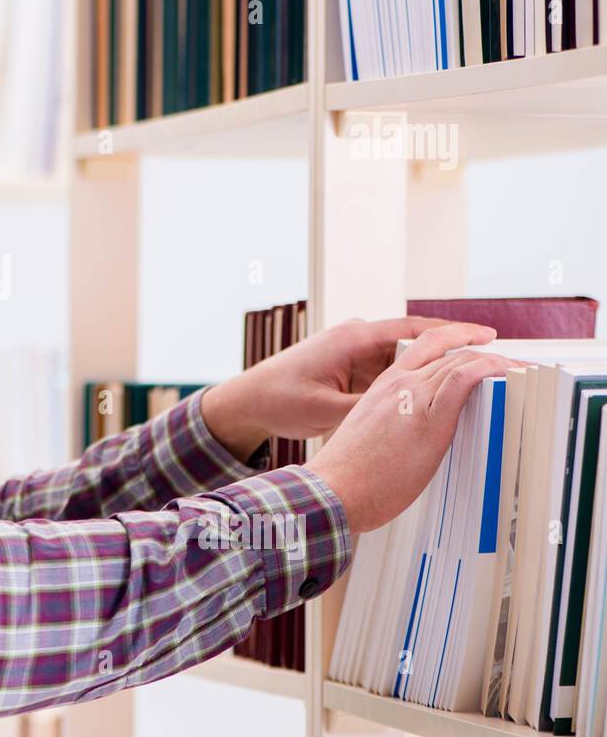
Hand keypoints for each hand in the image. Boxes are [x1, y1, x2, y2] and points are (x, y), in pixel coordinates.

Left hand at [200, 315, 497, 461]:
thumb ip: (371, 405)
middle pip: (414, 343)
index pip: (415, 328)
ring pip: (402, 361)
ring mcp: (353, 351)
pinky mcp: (348, 366)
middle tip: (488, 367)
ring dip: (426, 373)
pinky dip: (404, 384)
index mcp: (353, 338)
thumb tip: (413, 408)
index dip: (454, 332)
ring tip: (463, 389)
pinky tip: (425, 402)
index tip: (488, 335)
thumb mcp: (329, 408)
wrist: (247, 400)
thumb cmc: (281, 399)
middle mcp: (356, 338)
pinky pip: (385, 371)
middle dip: (449, 355)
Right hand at [308, 326, 527, 532]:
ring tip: (519, 371)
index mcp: (382, 386)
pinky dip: (488, 369)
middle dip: (484, 354)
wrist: (333, 490)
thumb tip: (419, 437)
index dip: (455, 342)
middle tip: (511, 366)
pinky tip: (504, 372)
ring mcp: (412, 398)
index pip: (424, 349)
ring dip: (496, 362)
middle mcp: (398, 384)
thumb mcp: (370, 436)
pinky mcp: (429, 419)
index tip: (478, 349)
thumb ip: (396, 423)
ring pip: (460, 361)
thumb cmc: (348, 476)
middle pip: (449, 353)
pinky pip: (463, 379)